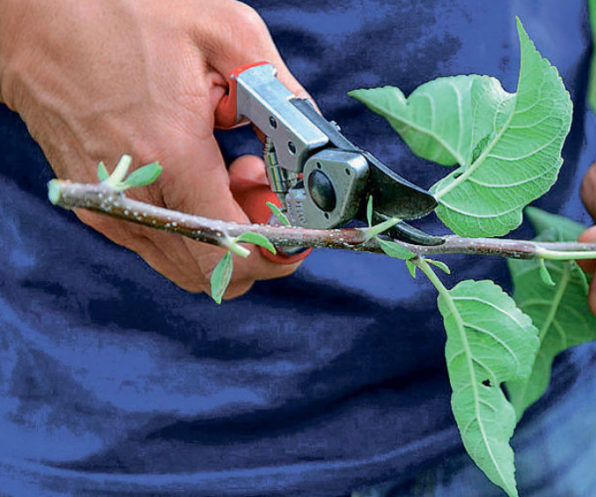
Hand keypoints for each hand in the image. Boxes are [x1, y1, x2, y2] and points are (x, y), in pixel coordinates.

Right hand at [0, 0, 309, 297]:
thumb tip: (313, 143)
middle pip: (214, 270)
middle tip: (269, 198)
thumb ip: (280, 95)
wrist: (40, 19)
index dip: (279, 251)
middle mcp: (136, 196)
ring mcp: (112, 208)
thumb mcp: (225, 34)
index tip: (301, 235)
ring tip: (234, 179)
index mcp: (172, 156)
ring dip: (226, 239)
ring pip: (187, 265)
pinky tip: (201, 179)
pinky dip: (194, 230)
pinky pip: (161, 245)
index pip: (235, 246)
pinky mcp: (100, 206)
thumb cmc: (126, 16)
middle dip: (258, 247)